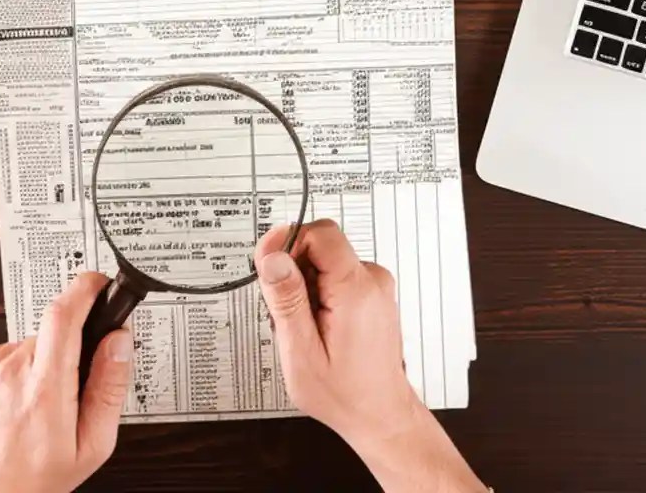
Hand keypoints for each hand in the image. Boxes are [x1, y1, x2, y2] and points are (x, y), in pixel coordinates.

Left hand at [0, 272, 133, 492]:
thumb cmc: (38, 475)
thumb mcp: (94, 443)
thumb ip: (111, 387)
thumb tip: (120, 342)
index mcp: (45, 389)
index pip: (62, 317)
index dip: (85, 290)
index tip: (102, 284)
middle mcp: (14, 371)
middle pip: (58, 328)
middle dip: (79, 343)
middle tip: (83, 381)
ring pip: (41, 339)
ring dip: (54, 358)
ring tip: (53, 399)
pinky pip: (20, 348)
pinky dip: (33, 363)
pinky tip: (31, 394)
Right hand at [254, 220, 485, 492]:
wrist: (379, 412)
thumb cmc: (344, 393)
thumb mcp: (301, 351)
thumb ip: (287, 300)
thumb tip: (272, 256)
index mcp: (356, 290)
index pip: (320, 233)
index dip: (287, 242)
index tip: (267, 266)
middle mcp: (372, 281)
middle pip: (319, 247)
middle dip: (292, 273)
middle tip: (284, 314)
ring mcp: (375, 286)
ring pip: (324, 264)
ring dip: (304, 289)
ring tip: (303, 329)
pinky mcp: (372, 294)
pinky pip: (336, 278)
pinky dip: (319, 296)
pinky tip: (316, 328)